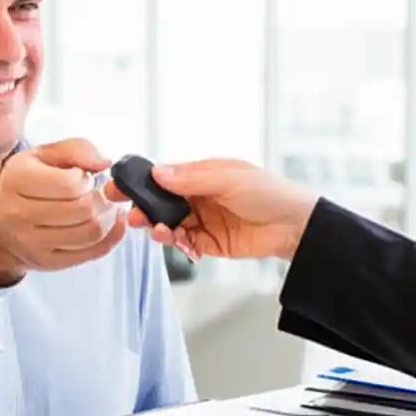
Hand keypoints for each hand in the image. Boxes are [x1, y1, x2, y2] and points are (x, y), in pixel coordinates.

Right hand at [0, 139, 124, 286]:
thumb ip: (76, 149)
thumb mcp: (41, 156)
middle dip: (102, 199)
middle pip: (84, 210)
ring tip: (105, 207)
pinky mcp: (48, 262)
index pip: (70, 185)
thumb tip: (105, 163)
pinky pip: (93, 252)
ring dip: (108, 218)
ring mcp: (34, 243)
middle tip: (101, 193)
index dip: (86, 179)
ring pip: (91, 233)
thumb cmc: (22, 186)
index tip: (83, 177)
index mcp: (18, 180)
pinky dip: (112, 236)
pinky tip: (112, 222)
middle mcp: (21, 215)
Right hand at [104, 159, 317, 261]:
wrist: (295, 226)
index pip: (164, 176)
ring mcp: (204, 220)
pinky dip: (175, 243)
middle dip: (144, 207)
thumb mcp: (228, 178)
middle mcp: (199, 196)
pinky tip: (175, 240)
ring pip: (169, 224)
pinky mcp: (210, 243)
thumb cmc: (268, 192)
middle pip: (162, 202)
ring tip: (155, 229)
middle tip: (131, 213)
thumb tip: (158, 172)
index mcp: (202, 174)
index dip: (142, 182)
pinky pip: (184, 243)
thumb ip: (191, 178)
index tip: (120, 186)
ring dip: (158, 227)